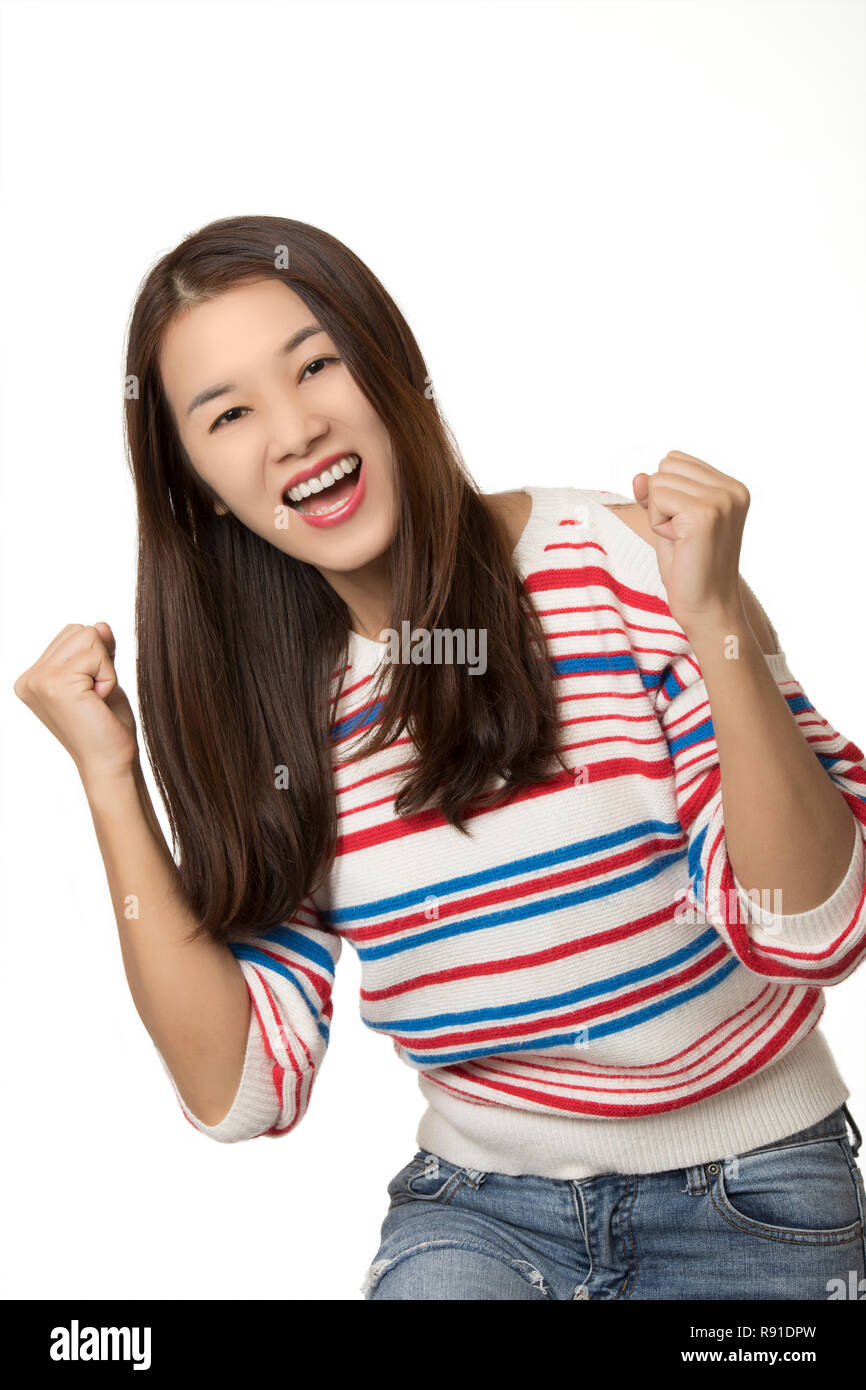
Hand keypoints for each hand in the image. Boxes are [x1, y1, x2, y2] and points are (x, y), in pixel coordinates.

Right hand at [13, 621, 139, 785]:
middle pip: (79, 629)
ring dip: (104, 667)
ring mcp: (38, 680)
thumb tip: (100, 624)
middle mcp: (29, 678)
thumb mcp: (102, 678)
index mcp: (33, 677)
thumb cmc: (107, 726)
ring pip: (89, 635)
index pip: (73, 633)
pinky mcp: (55, 683)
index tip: (92, 692)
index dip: (96, 657)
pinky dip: (108, 676)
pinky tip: (97, 702)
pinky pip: (97, 653)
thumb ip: (98, 650)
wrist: (110, 763)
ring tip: (95, 699)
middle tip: (95, 697)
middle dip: (100, 659)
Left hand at [632, 451, 749, 635]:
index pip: (676, 460)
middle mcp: (732, 489)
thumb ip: (656, 496)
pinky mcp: (705, 514)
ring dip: (659, 515)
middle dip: (662, 503)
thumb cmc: (689, 570)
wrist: (707, 609)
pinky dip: (658, 524)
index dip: (667, 495)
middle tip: (682, 537)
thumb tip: (637, 475)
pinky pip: (657, 498)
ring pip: (658, 481)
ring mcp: (721, 500)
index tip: (685, 527)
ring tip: (682, 542)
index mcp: (732, 487)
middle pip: (666, 465)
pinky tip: (679, 544)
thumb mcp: (670, 524)